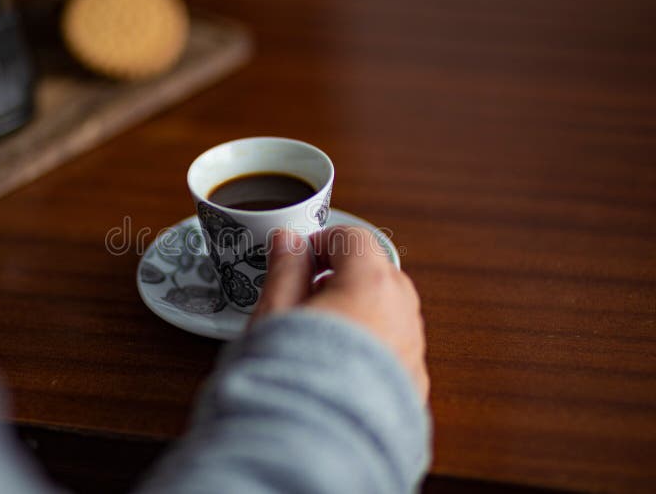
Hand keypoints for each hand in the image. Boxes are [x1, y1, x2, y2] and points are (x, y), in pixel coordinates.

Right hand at [252, 227, 428, 400]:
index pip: (353, 239)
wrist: (317, 448)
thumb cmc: (292, 380)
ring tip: (322, 332)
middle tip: (308, 294)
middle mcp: (401, 314)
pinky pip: (396, 347)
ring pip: (391, 310)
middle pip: (379, 271)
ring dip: (362, 309)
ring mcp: (412, 350)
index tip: (300, 259)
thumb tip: (288, 241)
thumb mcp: (275, 314)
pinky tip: (341, 364)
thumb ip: (284, 270)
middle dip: (345, 275)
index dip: (322, 243)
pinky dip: (375, 344)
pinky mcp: (413, 384)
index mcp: (370, 286)